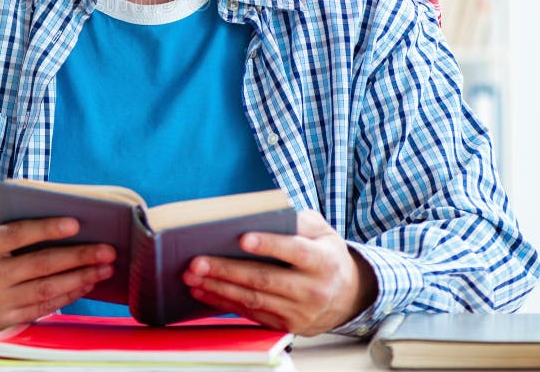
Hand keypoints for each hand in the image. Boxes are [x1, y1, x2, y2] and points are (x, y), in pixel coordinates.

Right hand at [0, 199, 115, 336]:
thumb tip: (28, 192)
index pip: (16, 235)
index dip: (46, 229)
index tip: (76, 223)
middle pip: (39, 265)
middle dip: (77, 256)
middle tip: (107, 249)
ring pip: (46, 289)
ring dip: (80, 278)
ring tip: (105, 267)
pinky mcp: (6, 320)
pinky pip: (44, 307)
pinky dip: (69, 295)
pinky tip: (87, 282)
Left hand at [182, 209, 376, 335]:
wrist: (348, 296)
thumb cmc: (326, 254)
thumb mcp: (322, 230)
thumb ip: (298, 219)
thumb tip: (264, 213)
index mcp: (323, 261)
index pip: (295, 252)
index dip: (269, 245)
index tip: (242, 238)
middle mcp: (313, 290)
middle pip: (265, 279)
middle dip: (227, 271)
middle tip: (197, 261)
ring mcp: (299, 313)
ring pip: (253, 300)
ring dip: (218, 289)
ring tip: (192, 277)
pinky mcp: (286, 326)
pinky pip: (251, 314)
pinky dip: (224, 303)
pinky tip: (203, 291)